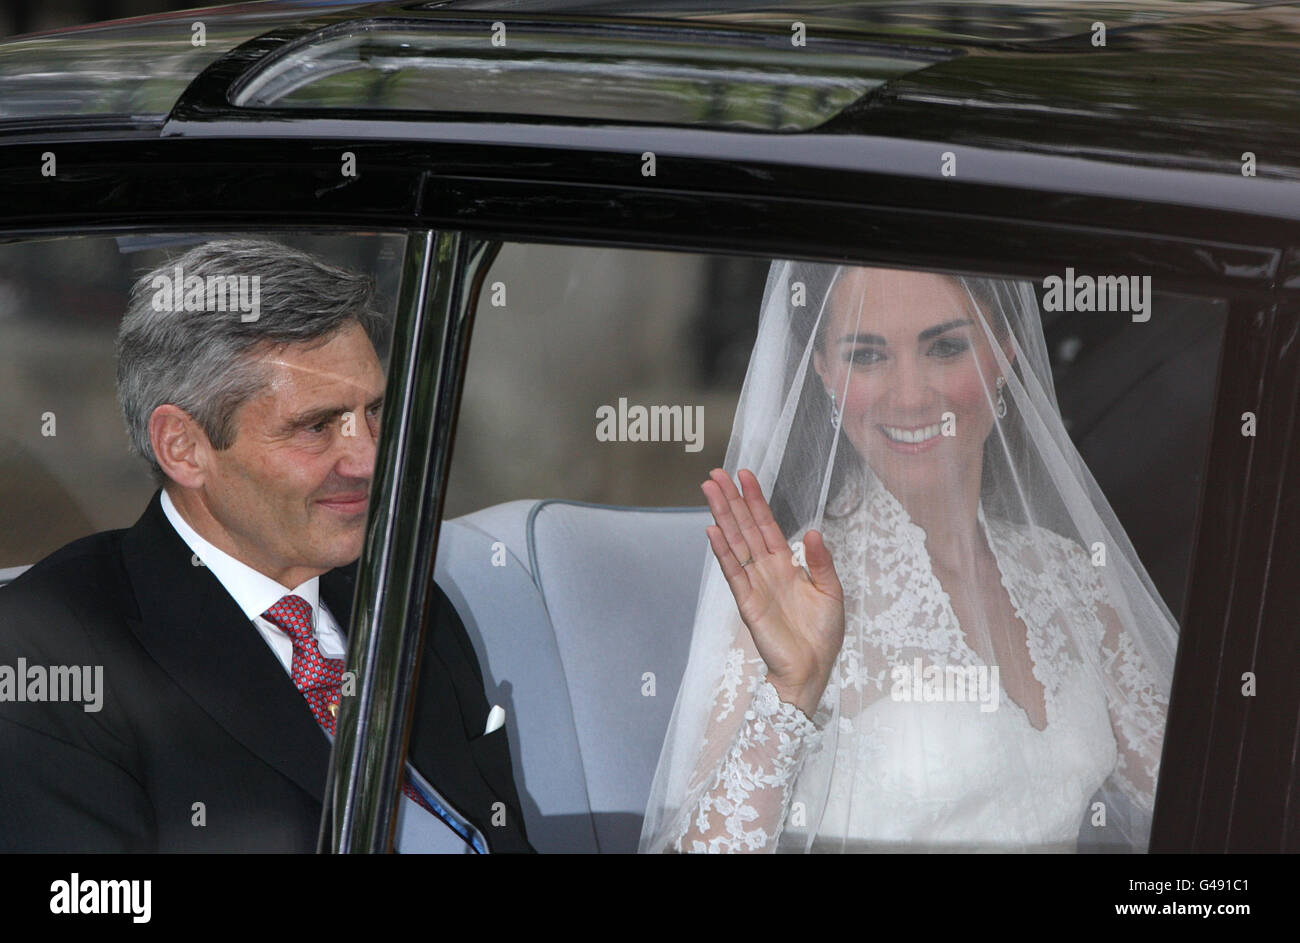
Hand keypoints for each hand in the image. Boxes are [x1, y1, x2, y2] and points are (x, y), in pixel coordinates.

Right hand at [701, 468, 844, 716]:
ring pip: (735, 543)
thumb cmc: (822, 634)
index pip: (767, 524)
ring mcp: (754, 584)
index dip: (756, 500)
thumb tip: (813, 532)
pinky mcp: (747, 603)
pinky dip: (722, 552)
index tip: (745, 476)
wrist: (811, 669)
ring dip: (722, 517)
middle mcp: (766, 569)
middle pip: (744, 527)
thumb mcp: (831, 591)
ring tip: (710, 492)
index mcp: (786, 564)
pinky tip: (712, 532)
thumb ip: (820, 560)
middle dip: (732, 500)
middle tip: (716, 474)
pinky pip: (733, 572)